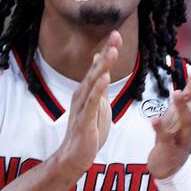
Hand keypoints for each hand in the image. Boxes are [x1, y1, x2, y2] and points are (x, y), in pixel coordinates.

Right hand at [53, 32, 118, 177]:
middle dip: (107, 52)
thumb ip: (99, 86)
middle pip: (96, 70)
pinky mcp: (85, 120)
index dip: (107, 50)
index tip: (116, 33)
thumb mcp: (97, 105)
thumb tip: (102, 67)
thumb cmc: (87, 132)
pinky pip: (92, 103)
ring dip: (103, 67)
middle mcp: (82, 95)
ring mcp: (82, 107)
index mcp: (87, 91)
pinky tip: (104, 78)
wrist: (74, 157)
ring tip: (112, 51)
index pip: (98, 67)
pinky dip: (97, 90)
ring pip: (93, 83)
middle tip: (116, 35)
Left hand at [148, 61, 190, 179]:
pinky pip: (166, 138)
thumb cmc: (178, 129)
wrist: (168, 162)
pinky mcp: (168, 147)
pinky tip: (155, 119)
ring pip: (187, 123)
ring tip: (176, 93)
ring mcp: (183, 138)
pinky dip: (160, 128)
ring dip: (182, 108)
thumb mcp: (186, 107)